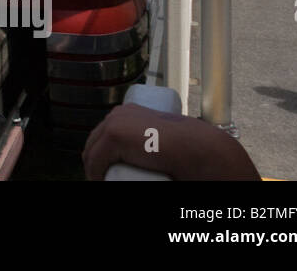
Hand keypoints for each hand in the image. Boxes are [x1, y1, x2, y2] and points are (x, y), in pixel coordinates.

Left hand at [82, 104, 260, 180]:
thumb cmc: (190, 149)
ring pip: (94, 153)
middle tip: (112, 180)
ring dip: (98, 171)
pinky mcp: (114, 135)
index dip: (104, 158)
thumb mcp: (163, 140)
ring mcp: (115, 122)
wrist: (203, 149)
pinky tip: (100, 182)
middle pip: (96, 144)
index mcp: (128, 113)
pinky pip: (95, 160)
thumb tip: (148, 157)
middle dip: (99, 165)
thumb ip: (154, 140)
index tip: (113, 174)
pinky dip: (95, 174)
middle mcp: (118, 114)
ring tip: (109, 182)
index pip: (105, 138)